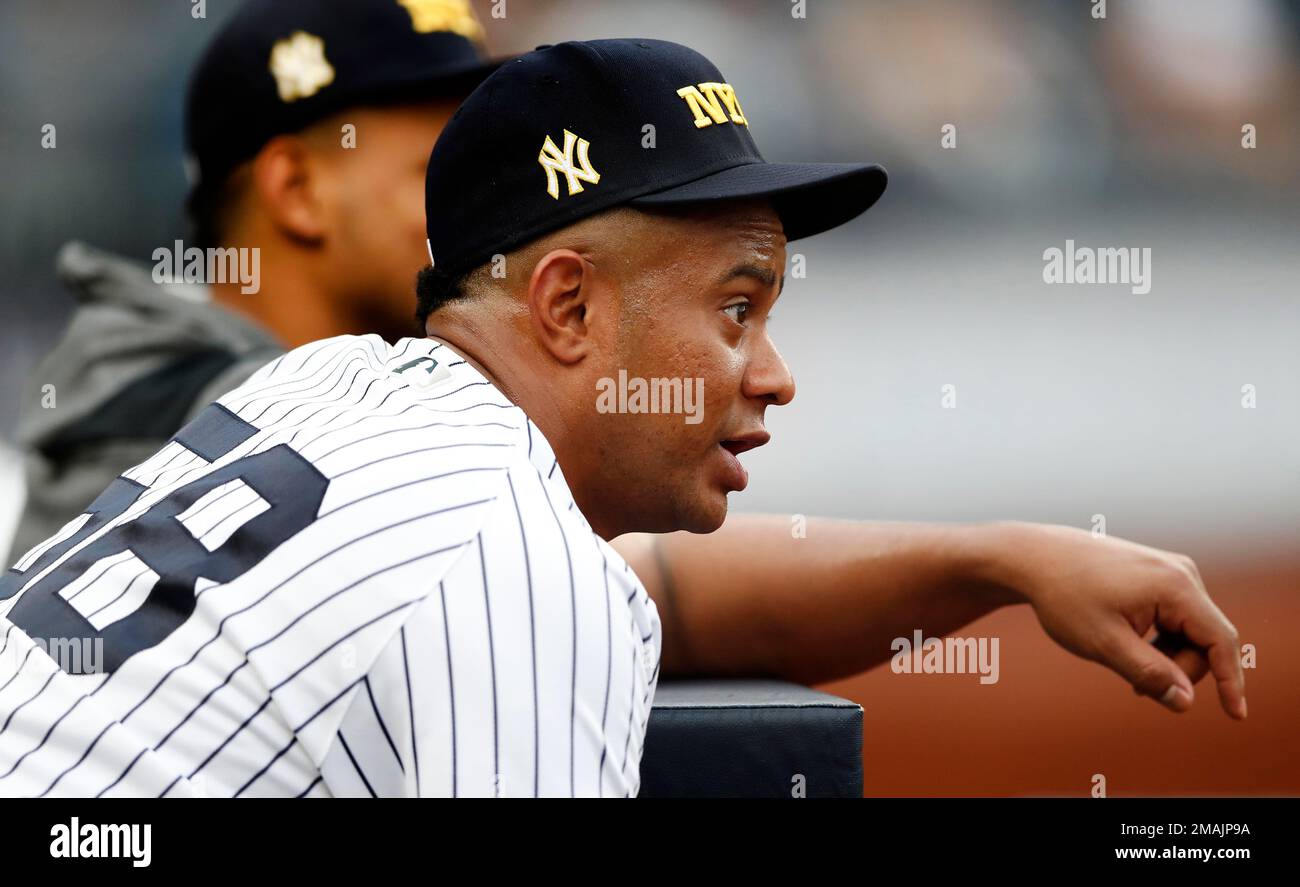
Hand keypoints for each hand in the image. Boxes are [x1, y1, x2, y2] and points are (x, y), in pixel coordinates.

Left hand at [991, 522, 1246, 718]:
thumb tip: (1185, 701)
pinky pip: (1174, 618)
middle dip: (1178, 670)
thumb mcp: (1103, 643)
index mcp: (1176, 586)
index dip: (1230, 681)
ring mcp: (1171, 570)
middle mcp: (1182, 572)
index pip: (1221, 641)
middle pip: (1204, 639)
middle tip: (1137, 689)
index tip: (1235, 716)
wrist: (1035, 557)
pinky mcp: (1158, 574)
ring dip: (1166, 657)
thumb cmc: (1065, 597)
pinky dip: (1158, 640)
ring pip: (1188, 631)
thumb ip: (1147, 673)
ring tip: (1125, 665)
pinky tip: (1129, 647)